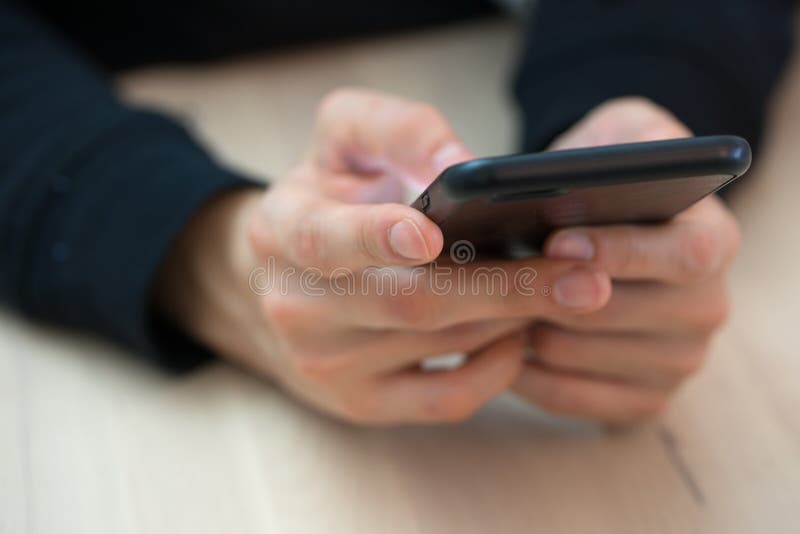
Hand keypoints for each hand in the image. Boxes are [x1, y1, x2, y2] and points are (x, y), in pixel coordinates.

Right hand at [156, 88, 611, 424]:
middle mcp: (296, 306)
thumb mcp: (344, 139)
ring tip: (565, 288)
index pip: (327, 239)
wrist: (289, 282)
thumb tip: (463, 162)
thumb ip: (396, 128)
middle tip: (585, 276)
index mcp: (283, 229)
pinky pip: (447, 399)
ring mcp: (326, 364)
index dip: (378, 236)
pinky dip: (499, 369)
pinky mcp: (362, 403)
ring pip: (442, 344)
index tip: (433, 232)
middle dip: (506, 286)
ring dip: (513, 315)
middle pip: (410, 302)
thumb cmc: (331, 198)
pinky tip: (519, 332)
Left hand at [512, 97, 740, 422]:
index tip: (557, 240)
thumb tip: (578, 178)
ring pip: (578, 354)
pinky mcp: (642, 399)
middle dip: (547, 292)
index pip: (683, 257)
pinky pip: (569, 398)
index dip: (618, 251)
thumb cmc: (606, 178)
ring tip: (484, 300)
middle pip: (617, 313)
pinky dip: (524, 372)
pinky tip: (498, 341)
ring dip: (524, 329)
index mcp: (713, 241)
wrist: (610, 224)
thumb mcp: (620, 139)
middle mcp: (707, 308)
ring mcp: (678, 361)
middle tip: (492, 274)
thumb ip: (619, 146)